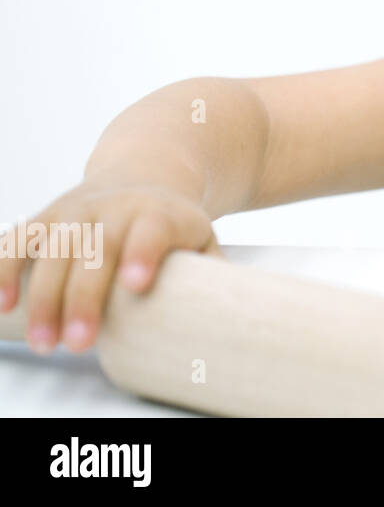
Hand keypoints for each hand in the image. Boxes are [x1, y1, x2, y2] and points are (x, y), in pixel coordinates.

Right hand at [0, 176, 223, 353]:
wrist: (144, 172)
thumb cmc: (173, 222)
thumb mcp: (201, 235)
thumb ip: (211, 266)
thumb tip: (228, 304)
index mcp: (157, 213)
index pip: (151, 231)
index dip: (143, 254)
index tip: (137, 284)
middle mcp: (113, 208)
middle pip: (96, 250)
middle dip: (85, 297)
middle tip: (80, 343)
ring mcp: (75, 211)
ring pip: (52, 250)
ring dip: (43, 297)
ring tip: (45, 341)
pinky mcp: (46, 218)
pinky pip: (17, 242)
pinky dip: (4, 270)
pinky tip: (2, 305)